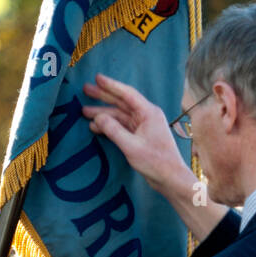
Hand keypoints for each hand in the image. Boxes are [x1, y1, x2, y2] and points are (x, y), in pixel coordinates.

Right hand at [82, 73, 191, 194]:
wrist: (170, 178)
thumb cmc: (155, 162)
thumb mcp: (131, 146)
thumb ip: (113, 130)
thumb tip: (98, 118)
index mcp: (148, 113)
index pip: (127, 94)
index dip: (111, 85)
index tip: (97, 78)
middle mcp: (146, 115)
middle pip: (122, 102)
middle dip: (103, 96)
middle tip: (86, 90)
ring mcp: (143, 125)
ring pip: (120, 115)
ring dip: (103, 113)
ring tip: (84, 111)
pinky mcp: (140, 136)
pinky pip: (122, 126)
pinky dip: (109, 126)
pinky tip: (96, 127)